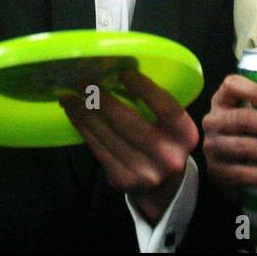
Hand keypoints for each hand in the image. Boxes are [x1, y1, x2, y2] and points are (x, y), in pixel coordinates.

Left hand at [60, 70, 197, 223]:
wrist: (161, 184)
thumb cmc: (161, 140)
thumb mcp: (169, 124)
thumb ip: (154, 103)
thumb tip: (116, 70)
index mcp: (185, 135)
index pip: (167, 109)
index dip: (145, 89)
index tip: (123, 73)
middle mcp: (169, 157)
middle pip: (130, 123)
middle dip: (102, 100)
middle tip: (83, 82)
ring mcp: (145, 172)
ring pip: (108, 136)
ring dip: (85, 113)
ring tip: (70, 97)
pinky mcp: (123, 180)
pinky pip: (98, 149)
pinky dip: (83, 128)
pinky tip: (75, 114)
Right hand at [202, 74, 256, 190]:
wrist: (229, 171)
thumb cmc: (251, 136)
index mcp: (223, 101)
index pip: (231, 85)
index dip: (254, 91)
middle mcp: (213, 121)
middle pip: (243, 119)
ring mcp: (213, 148)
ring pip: (245, 147)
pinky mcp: (218, 173)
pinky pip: (245, 174)